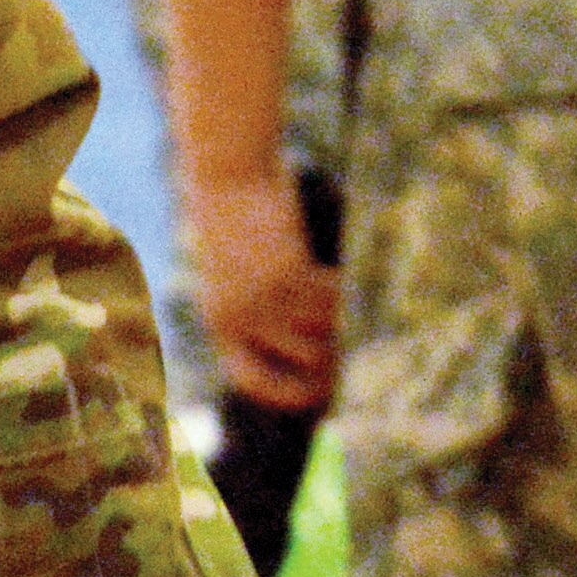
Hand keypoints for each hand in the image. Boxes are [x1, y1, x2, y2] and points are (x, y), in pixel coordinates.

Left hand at [186, 162, 340, 410]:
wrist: (226, 181)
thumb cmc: (239, 232)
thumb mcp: (241, 279)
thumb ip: (265, 315)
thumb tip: (320, 357)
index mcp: (219, 323)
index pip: (250, 379)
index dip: (286, 394)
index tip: (320, 396)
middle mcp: (236, 317)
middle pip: (307, 360)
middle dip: (338, 355)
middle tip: (357, 343)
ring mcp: (261, 295)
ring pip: (326, 328)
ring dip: (346, 318)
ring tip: (353, 305)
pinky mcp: (286, 270)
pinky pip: (333, 297)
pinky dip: (347, 289)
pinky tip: (348, 274)